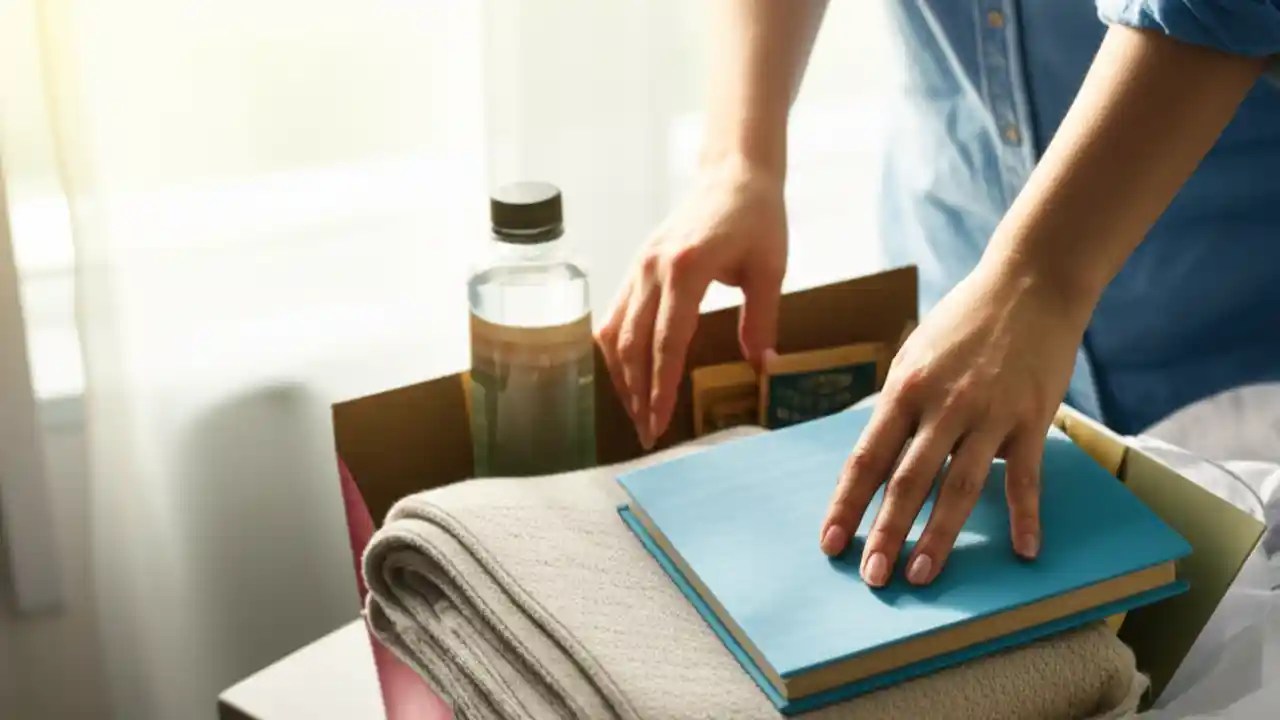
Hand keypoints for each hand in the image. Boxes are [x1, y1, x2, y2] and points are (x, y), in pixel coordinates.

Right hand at [596, 160, 786, 448]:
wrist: (733, 173)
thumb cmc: (758, 218)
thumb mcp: (770, 268)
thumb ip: (762, 320)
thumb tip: (762, 367)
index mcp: (686, 268)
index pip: (666, 341)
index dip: (660, 387)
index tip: (659, 423)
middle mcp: (652, 269)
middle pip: (632, 344)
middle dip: (637, 394)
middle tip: (647, 433)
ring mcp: (638, 266)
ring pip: (615, 333)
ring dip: (622, 377)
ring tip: (636, 412)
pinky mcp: (635, 267)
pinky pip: (614, 316)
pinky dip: (616, 351)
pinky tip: (627, 376)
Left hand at [818, 261, 1091, 586]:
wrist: (1029, 282)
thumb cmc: (963, 323)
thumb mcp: (913, 356)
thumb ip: (897, 409)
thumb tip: (876, 461)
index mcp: (904, 389)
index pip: (867, 458)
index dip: (846, 504)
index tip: (830, 542)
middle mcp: (942, 404)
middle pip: (907, 479)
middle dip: (886, 532)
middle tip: (872, 576)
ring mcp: (988, 413)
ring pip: (960, 485)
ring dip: (938, 535)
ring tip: (921, 575)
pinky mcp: (1032, 417)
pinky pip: (1027, 476)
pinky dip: (1026, 515)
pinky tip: (1024, 550)